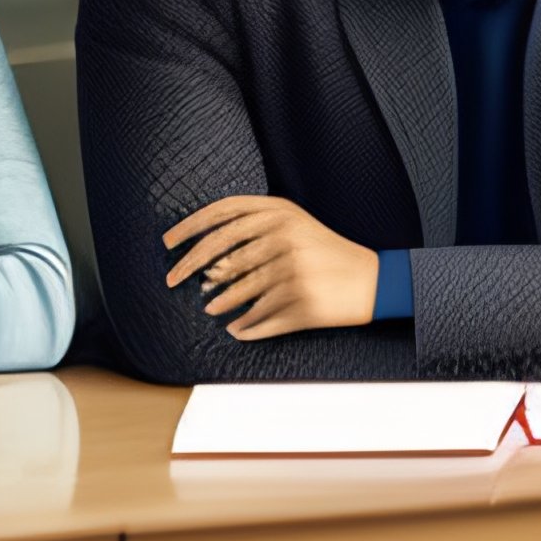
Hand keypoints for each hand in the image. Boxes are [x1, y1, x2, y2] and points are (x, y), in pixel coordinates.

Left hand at [163, 196, 378, 339]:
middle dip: (190, 267)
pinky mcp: (302, 302)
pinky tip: (236, 329)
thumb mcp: (293, 226)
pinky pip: (262, 317)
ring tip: (210, 308)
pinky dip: (246, 326)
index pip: (221, 213)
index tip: (168, 243)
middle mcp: (284, 236)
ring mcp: (293, 270)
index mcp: (278, 211)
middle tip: (170, 280)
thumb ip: (252, 229)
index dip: (189, 227)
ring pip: (239, 290)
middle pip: (222, 252)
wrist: (372, 280)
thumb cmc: (324, 252)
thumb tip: (205, 263)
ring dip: (220, 301)